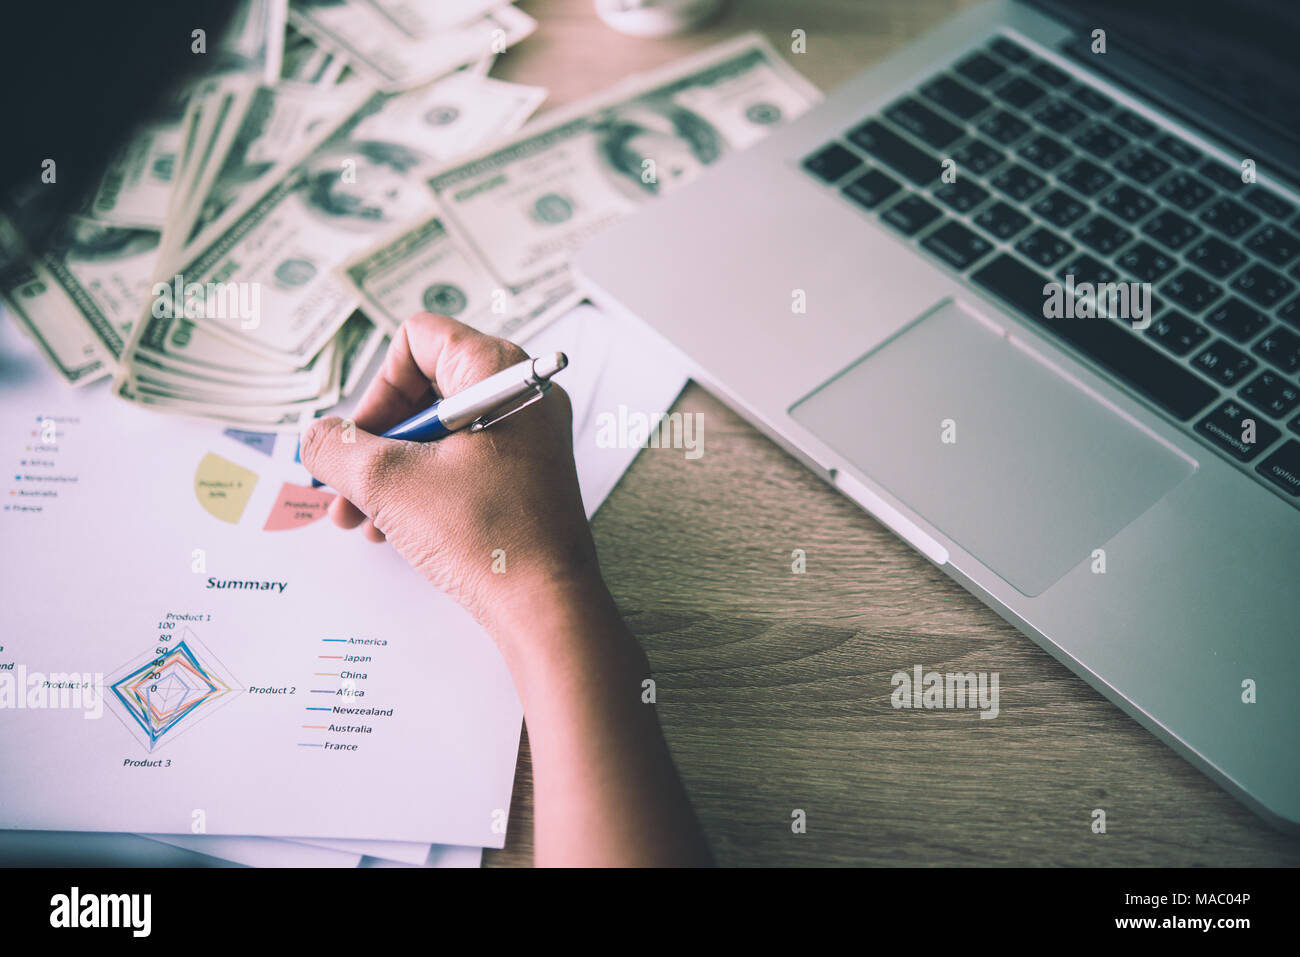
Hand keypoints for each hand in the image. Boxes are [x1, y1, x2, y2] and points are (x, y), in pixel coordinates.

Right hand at [300, 312, 600, 635]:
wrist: (546, 606)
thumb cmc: (488, 537)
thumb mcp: (389, 484)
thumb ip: (337, 449)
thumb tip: (317, 437)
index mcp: (498, 373)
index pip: (420, 338)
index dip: (380, 386)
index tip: (363, 438)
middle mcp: (520, 396)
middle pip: (424, 389)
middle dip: (374, 441)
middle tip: (346, 484)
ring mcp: (527, 438)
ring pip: (438, 435)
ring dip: (389, 473)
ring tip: (359, 518)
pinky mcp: (526, 477)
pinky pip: (460, 464)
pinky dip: (421, 489)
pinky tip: (391, 530)